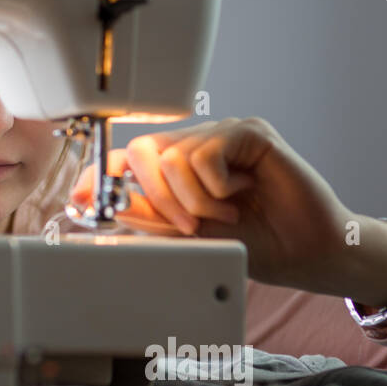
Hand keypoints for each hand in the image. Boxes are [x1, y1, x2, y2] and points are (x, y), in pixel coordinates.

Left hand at [71, 117, 369, 294]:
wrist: (307, 253)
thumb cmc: (256, 243)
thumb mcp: (189, 236)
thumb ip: (149, 217)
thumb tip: (103, 204)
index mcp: (180, 168)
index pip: (126, 158)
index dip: (99, 174)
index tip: (79, 198)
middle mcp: (197, 144)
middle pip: (141, 150)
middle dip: (154, 196)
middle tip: (187, 224)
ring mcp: (223, 134)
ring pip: (172, 156)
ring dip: (193, 199)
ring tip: (224, 214)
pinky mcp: (249, 132)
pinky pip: (205, 153)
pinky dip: (215, 185)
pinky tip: (240, 194)